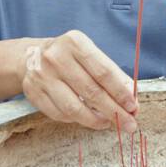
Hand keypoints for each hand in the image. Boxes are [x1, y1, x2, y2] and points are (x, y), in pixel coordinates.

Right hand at [19, 30, 138, 131]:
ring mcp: (42, 76)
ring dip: (96, 120)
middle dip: (114, 111)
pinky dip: (77, 120)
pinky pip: (60, 114)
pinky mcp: (33, 92)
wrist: (32, 56)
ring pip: (74, 108)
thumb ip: (112, 75)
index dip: (121, 93)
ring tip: (108, 123)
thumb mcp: (90, 55)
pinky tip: (87, 119)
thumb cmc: (70, 57)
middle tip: (128, 124)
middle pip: (91, 92)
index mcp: (75, 43)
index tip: (133, 107)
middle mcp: (56, 58)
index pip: (104, 72)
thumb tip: (132, 101)